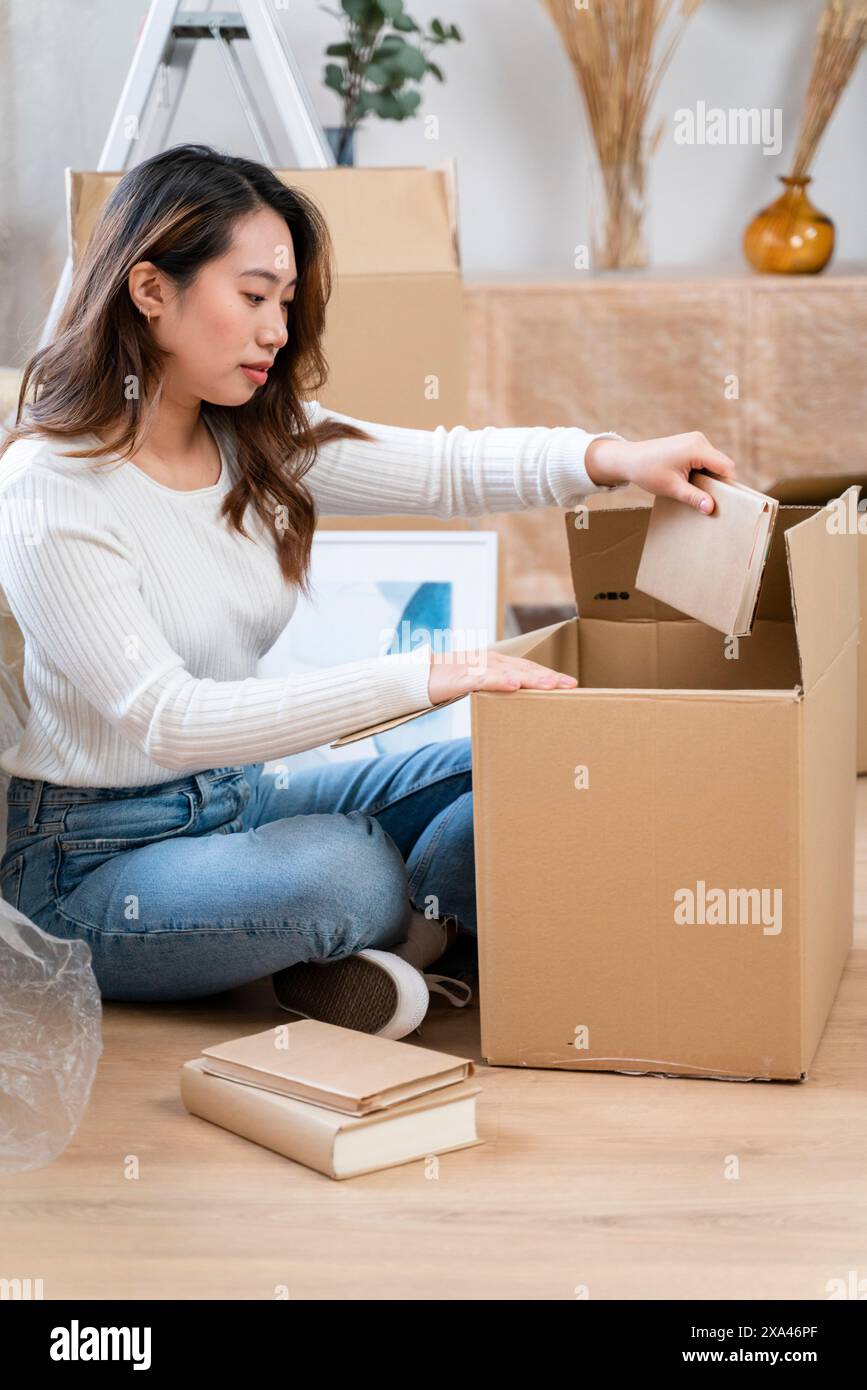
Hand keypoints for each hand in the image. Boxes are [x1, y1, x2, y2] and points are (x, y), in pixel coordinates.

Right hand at [427, 648, 576, 705]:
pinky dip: (499, 682)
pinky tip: (514, 686)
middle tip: (571, 685)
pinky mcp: (462, 677)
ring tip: (552, 685)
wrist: (418, 676)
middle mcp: (490, 661)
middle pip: (525, 668)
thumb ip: (497, 689)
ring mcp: (476, 667)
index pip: (528, 667)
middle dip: (549, 677)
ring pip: (509, 672)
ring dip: (532, 679)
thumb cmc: (449, 682)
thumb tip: (517, 701)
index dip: (549, 674)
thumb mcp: (478, 684)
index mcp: (496, 663)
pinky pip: (483, 680)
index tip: (570, 684)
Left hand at [585, 431, 736, 514]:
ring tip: (694, 490)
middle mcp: (699, 440)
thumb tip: (711, 508)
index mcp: (697, 448)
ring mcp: (695, 440)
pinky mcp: (690, 443)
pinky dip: (701, 471)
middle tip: (706, 499)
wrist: (629, 459)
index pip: (726, 467)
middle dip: (717, 482)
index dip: (727, 485)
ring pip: (714, 462)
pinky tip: (689, 482)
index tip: (722, 501)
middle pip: (721, 464)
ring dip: (708, 477)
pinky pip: (705, 459)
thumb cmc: (648, 472)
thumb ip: (694, 497)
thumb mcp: (672, 488)